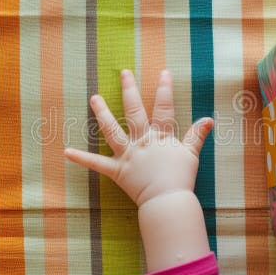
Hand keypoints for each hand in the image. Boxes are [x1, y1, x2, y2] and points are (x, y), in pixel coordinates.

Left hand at [64, 69, 213, 207]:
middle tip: (123, 73)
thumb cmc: (180, 179)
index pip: (164, 109)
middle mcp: (142, 142)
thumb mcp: (191, 155)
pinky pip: (97, 164)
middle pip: (135, 111)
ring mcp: (128, 155)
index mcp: (161, 137)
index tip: (164, 72)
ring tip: (94, 97)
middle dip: (129, 90)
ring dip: (102, 113)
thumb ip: (196, 135)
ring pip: (113, 130)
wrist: (167, 202)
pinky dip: (82, 158)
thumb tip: (209, 119)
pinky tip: (66, 151)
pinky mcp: (117, 171)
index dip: (164, 90)